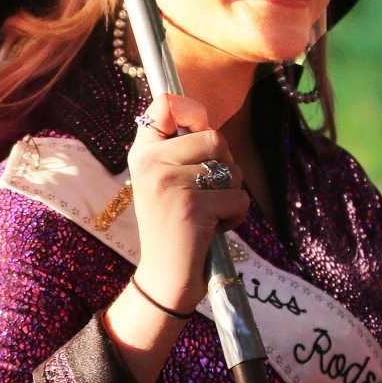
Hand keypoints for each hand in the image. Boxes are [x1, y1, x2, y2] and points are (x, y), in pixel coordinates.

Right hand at [126, 94, 250, 312]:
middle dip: (225, 167)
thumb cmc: (173, 227)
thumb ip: (179, 151)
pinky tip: (213, 229)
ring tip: (207, 214)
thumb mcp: (164, 182)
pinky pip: (239, 198)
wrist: (164, 278)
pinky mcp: (192, 205)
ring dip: (230, 195)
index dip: (192, 110)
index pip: (165, 104)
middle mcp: (150, 163)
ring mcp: (170, 183)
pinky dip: (236, 216)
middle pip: (214, 137)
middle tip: (206, 194)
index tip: (199, 125)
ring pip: (230, 169)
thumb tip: (206, 120)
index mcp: (142, 154)